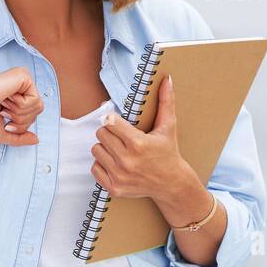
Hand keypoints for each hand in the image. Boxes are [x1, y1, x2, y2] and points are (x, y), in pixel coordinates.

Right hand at [0, 67, 43, 145]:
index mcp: (12, 99)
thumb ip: (18, 138)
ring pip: (38, 108)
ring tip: (2, 104)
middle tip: (2, 112)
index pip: (30, 118)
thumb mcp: (0, 134)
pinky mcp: (23, 76)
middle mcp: (18, 88)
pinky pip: (35, 100)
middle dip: (20, 121)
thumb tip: (36, 139)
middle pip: (37, 114)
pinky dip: (20, 105)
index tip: (2, 120)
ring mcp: (21, 80)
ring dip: (18, 113)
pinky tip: (6, 98)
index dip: (18, 126)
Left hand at [90, 75, 197, 202]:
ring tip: (119, 150)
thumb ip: (166, 102)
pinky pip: (94, 168)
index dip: (113, 120)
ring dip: (105, 148)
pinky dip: (102, 164)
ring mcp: (119, 175)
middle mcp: (127, 161)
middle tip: (121, 137)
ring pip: (96, 150)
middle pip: (101, 135)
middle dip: (109, 133)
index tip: (118, 122)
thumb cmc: (168, 152)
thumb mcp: (168, 127)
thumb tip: (166, 79)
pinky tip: (116, 163)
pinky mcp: (114, 187)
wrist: (172, 184)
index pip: (109, 122)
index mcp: (138, 143)